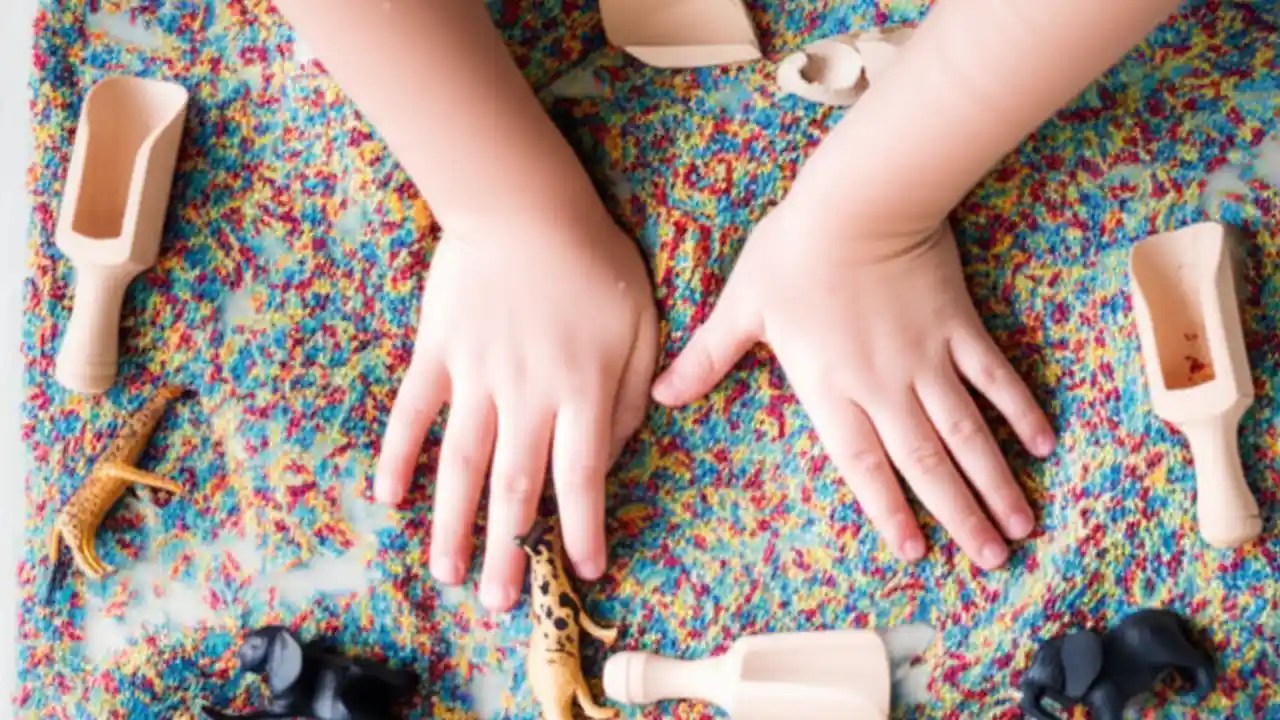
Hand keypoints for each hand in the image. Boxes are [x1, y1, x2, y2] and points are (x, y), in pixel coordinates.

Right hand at [375, 212, 657, 609]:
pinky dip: (396, 454)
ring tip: (444, 572)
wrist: (524, 203)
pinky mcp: (435, 354)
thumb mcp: (641, 322)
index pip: (580, 478)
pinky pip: (412, 412)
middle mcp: (524, 396)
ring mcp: (474, 376)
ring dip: (450, 523)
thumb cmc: (593, 261)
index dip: (580, 529)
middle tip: (496, 604)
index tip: (582, 568)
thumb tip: (612, 450)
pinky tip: (387, 496)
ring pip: (459, 464)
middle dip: (506, 551)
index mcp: (579, 391)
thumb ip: (629, 393)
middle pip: (513, 488)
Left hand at [652, 208, 1054, 568]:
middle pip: (926, 463)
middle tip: (990, 561)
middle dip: (958, 516)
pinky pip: (996, 378)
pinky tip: (1045, 443)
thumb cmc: (794, 251)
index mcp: (830, 388)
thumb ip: (707, 358)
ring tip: (1022, 527)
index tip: (914, 552)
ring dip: (995, 482)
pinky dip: (1020, 410)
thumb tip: (660, 394)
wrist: (860, 200)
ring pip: (969, 433)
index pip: (862, 465)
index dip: (888, 512)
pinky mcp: (961, 328)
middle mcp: (885, 387)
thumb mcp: (742, 306)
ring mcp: (929, 360)